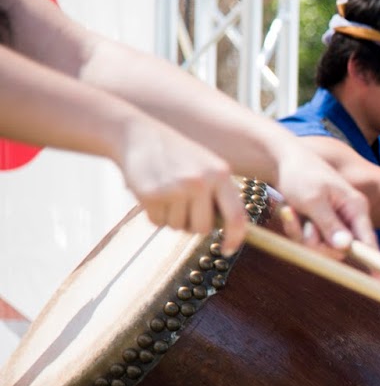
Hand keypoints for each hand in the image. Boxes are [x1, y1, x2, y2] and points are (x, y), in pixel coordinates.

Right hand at [116, 117, 248, 252]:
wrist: (136, 135)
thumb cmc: (176, 155)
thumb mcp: (206, 167)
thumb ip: (219, 194)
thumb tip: (230, 232)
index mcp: (220, 174)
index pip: (236, 216)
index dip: (235, 238)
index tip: (228, 250)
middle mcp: (201, 181)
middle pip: (202, 228)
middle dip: (192, 224)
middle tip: (183, 206)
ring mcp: (176, 188)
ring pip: (178, 227)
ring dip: (171, 218)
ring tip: (166, 192)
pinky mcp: (151, 194)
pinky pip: (158, 223)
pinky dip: (154, 214)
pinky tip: (152, 192)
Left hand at [271, 146, 376, 252]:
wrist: (281, 160)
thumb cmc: (301, 174)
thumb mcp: (314, 200)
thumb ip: (330, 224)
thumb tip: (346, 248)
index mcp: (356, 207)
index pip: (369, 240)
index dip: (375, 261)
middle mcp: (349, 217)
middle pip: (339, 250)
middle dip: (317, 243)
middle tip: (304, 224)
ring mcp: (333, 222)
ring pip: (320, 246)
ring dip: (301, 233)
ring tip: (290, 211)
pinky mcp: (318, 224)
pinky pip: (307, 240)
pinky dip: (294, 228)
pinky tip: (287, 210)